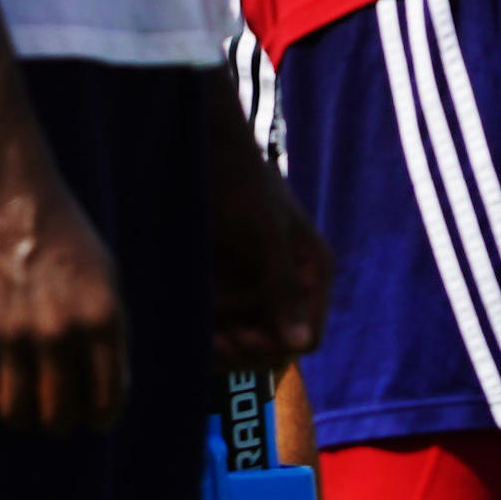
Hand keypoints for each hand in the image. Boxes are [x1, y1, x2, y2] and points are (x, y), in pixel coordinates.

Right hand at [0, 115, 127, 437]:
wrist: (5, 186)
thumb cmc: (58, 228)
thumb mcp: (103, 272)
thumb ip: (104, 326)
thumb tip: (102, 384)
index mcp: (105, 318)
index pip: (110, 400)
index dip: (99, 418)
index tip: (88, 418)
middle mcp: (64, 332)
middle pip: (59, 417)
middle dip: (55, 421)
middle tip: (46, 410)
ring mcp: (16, 334)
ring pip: (16, 412)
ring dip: (16, 413)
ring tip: (15, 397)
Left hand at [206, 88, 330, 367]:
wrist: (198, 150)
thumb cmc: (238, 183)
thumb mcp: (263, 234)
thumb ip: (282, 288)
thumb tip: (303, 346)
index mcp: (312, 273)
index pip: (307, 339)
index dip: (273, 345)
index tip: (236, 334)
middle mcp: (289, 287)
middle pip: (274, 348)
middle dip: (242, 345)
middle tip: (210, 334)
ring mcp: (256, 289)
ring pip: (243, 342)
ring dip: (218, 336)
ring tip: (195, 309)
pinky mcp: (227, 287)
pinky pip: (221, 327)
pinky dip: (204, 327)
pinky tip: (188, 313)